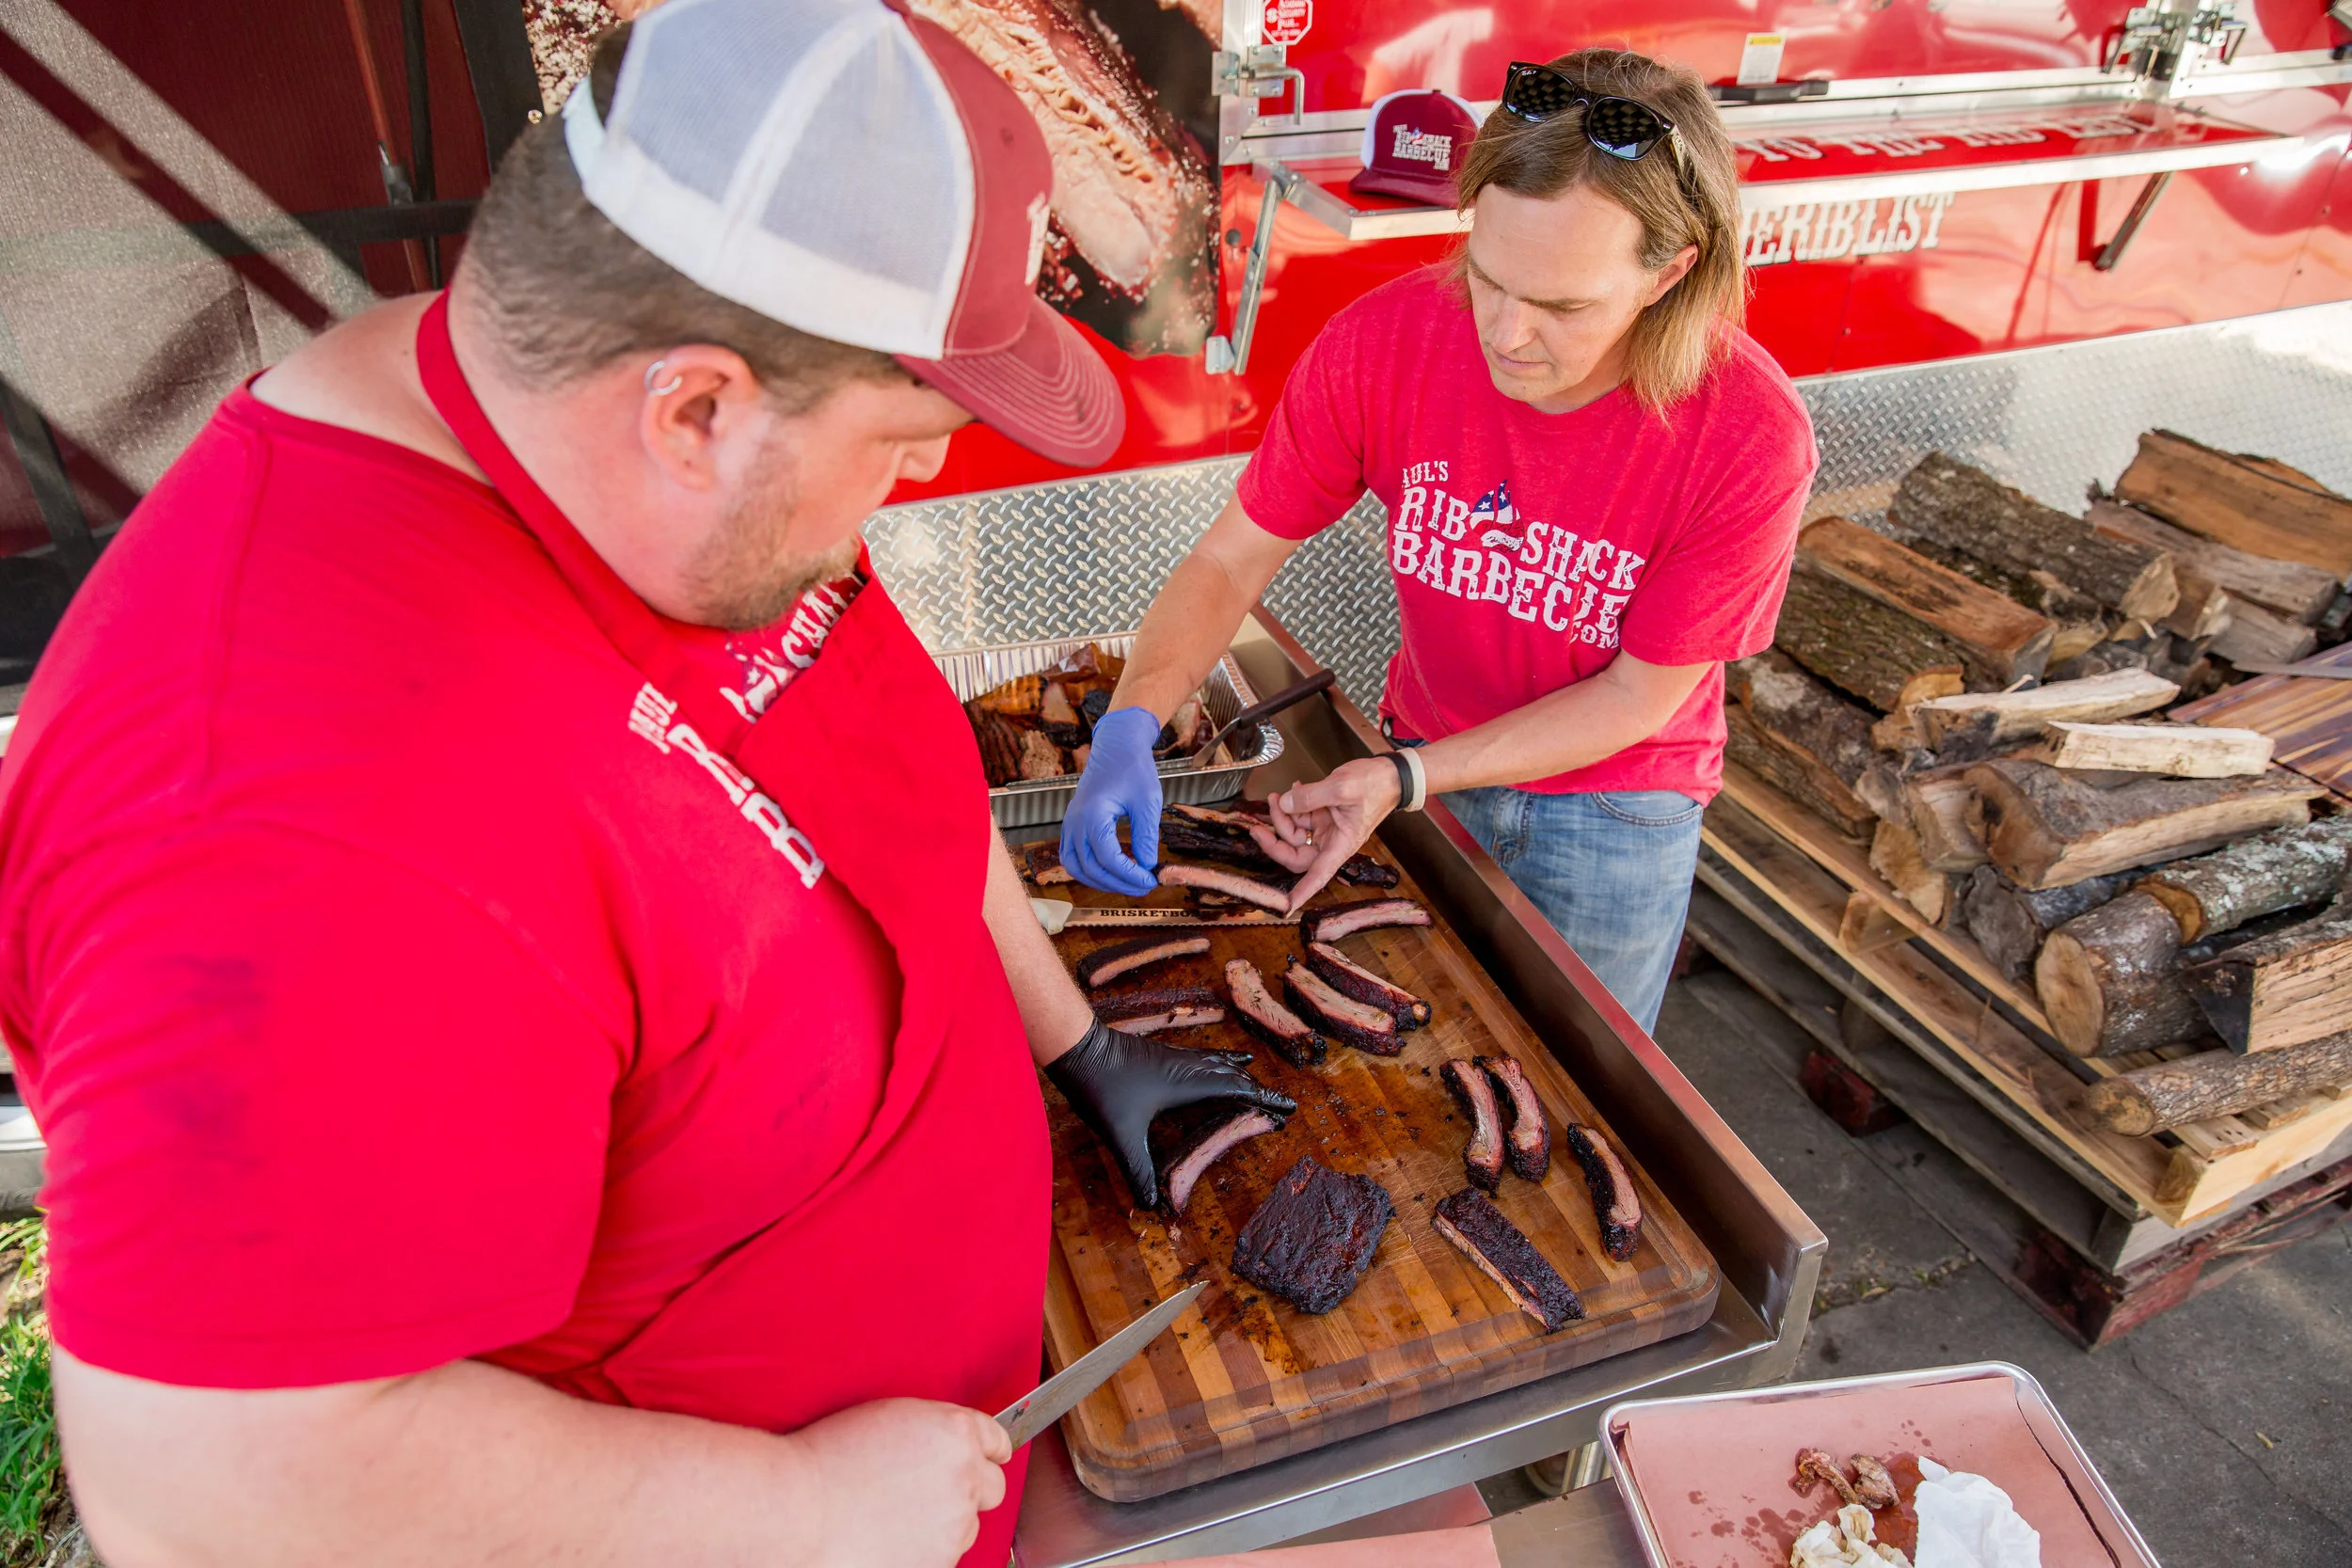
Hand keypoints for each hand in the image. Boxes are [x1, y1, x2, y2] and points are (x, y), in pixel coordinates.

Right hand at [796, 1397, 1012, 1566]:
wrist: (798, 1508)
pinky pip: (944, 1556)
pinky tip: (889, 1540)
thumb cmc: (829, 1458)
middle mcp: (964, 1475)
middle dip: (970, 1490)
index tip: (984, 1459)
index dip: (987, 1452)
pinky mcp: (940, 1561)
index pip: (997, 1440)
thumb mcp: (891, 1418)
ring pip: (967, 1526)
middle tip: (932, 1495)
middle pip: (992, 1487)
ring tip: (895, 1519)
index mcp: (955, 1431)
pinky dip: (925, 1552)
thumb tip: (948, 1451)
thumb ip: (934, 1432)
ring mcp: (955, 1522)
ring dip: (944, 1524)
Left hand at [1046, 1019, 1296, 1208]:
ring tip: (1252, 1075)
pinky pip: (1200, 1057)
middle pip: (1232, 1074)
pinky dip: (1217, 1060)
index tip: (1288, 1107)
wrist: (1078, 1047)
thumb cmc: (1102, 1088)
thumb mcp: (1121, 1135)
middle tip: (1278, 1100)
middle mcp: (1186, 1067)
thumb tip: (1150, 1205)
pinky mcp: (1160, 1054)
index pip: (1236, 1090)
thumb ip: (1137, 1169)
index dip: (1264, 1099)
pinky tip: (1213, 1060)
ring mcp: (1173, 1057)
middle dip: (1257, 1088)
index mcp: (1186, 1084)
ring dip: (1237, 1071)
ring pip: (1215, 1061)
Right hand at [1061, 707, 1163, 897]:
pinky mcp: (1070, 824)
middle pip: (1091, 868)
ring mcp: (1069, 823)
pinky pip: (1070, 856)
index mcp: (1093, 815)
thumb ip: (1146, 836)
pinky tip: (1107, 874)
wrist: (1116, 746)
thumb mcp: (1147, 801)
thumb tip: (1148, 867)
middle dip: (1119, 884)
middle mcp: (1075, 822)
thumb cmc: (1133, 769)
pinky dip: (1086, 871)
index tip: (1151, 881)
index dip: (1130, 875)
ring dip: (1100, 882)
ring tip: (1126, 885)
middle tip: (1144, 887)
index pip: (1108, 859)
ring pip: (1076, 867)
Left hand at [1250, 757, 1403, 911]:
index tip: (1286, 906)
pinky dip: (1292, 805)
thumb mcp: (1341, 787)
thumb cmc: (1375, 785)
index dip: (1302, 892)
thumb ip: (1310, 797)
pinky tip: (1293, 789)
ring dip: (1281, 817)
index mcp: (1341, 845)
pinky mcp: (1324, 816)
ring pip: (1294, 834)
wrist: (1389, 774)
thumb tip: (1285, 804)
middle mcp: (1332, 842)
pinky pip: (1301, 817)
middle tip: (1257, 827)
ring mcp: (1327, 830)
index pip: (1317, 875)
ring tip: (1278, 796)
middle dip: (1274, 842)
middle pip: (1295, 854)